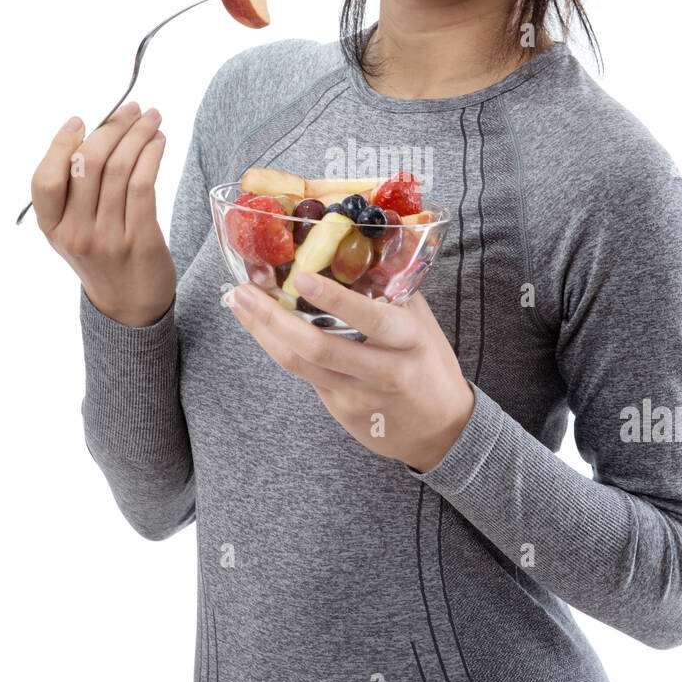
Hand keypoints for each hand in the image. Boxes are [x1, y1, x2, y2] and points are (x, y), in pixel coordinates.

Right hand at [31, 102, 175, 326]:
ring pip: (119, 168)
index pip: (45, 179)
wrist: (130, 306)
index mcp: (51, 227)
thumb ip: (74, 191)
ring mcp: (107, 237)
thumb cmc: (103, 256)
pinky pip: (143, 184)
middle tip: (132, 109)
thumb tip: (94, 132)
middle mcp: (75, 232)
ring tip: (151, 118)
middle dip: (112, 127)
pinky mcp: (140, 239)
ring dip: (138, 135)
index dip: (60, 143)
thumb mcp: (73, 229)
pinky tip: (159, 142)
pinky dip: (152, 155)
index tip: (82, 120)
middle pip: (87, 164)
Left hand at [224, 272, 475, 471]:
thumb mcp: (422, 324)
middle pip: (318, 347)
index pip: (371, 319)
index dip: (335, 299)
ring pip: (300, 365)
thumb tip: (358, 250)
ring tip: (240, 304)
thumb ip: (392, 292)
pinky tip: (262, 328)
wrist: (442, 431)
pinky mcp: (341, 411)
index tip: (303, 277)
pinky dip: (279, 348)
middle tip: (244, 291)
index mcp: (408, 341)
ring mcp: (357, 394)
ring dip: (264, 332)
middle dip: (274, 318)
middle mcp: (382, 370)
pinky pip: (305, 377)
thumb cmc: (430, 365)